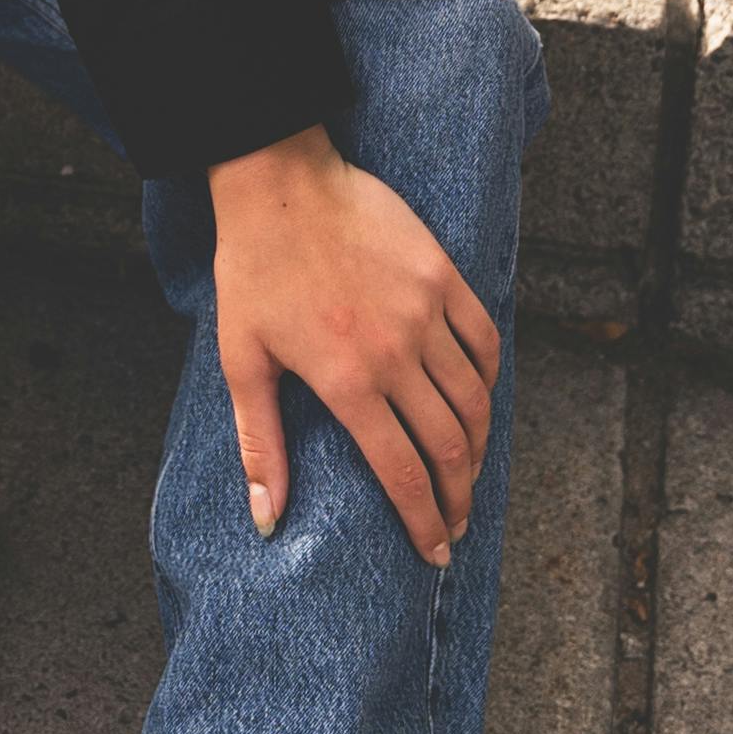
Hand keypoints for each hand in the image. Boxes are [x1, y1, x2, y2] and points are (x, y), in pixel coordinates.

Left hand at [206, 125, 499, 566]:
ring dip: (479, 448)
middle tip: (457, 524)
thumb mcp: (242, 361)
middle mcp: (397, 352)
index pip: (403, 472)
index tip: (436, 550)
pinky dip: (490, 382)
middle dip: (459, 496)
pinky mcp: (444, 276)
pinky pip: (485, 342)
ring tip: (470, 474)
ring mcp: (427, 311)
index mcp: (347, 381)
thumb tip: (267, 519)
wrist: (280, 182)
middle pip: (450, 445)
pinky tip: (479, 403)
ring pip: (476, 400)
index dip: (425, 521)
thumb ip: (261, 445)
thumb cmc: (254, 271)